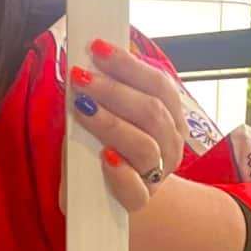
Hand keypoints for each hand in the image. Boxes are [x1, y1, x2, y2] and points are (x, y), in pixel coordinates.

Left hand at [67, 39, 186, 214]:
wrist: (109, 202)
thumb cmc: (103, 153)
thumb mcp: (104, 119)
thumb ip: (101, 98)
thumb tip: (85, 65)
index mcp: (168, 118)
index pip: (158, 85)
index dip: (130, 64)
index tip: (98, 48)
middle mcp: (168, 145)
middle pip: (152, 111)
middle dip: (114, 90)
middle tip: (81, 77)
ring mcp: (156, 175)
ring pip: (145, 145)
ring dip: (112, 122)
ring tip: (82, 107)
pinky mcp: (137, 202)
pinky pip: (135, 188)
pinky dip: (120, 171)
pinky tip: (106, 156)